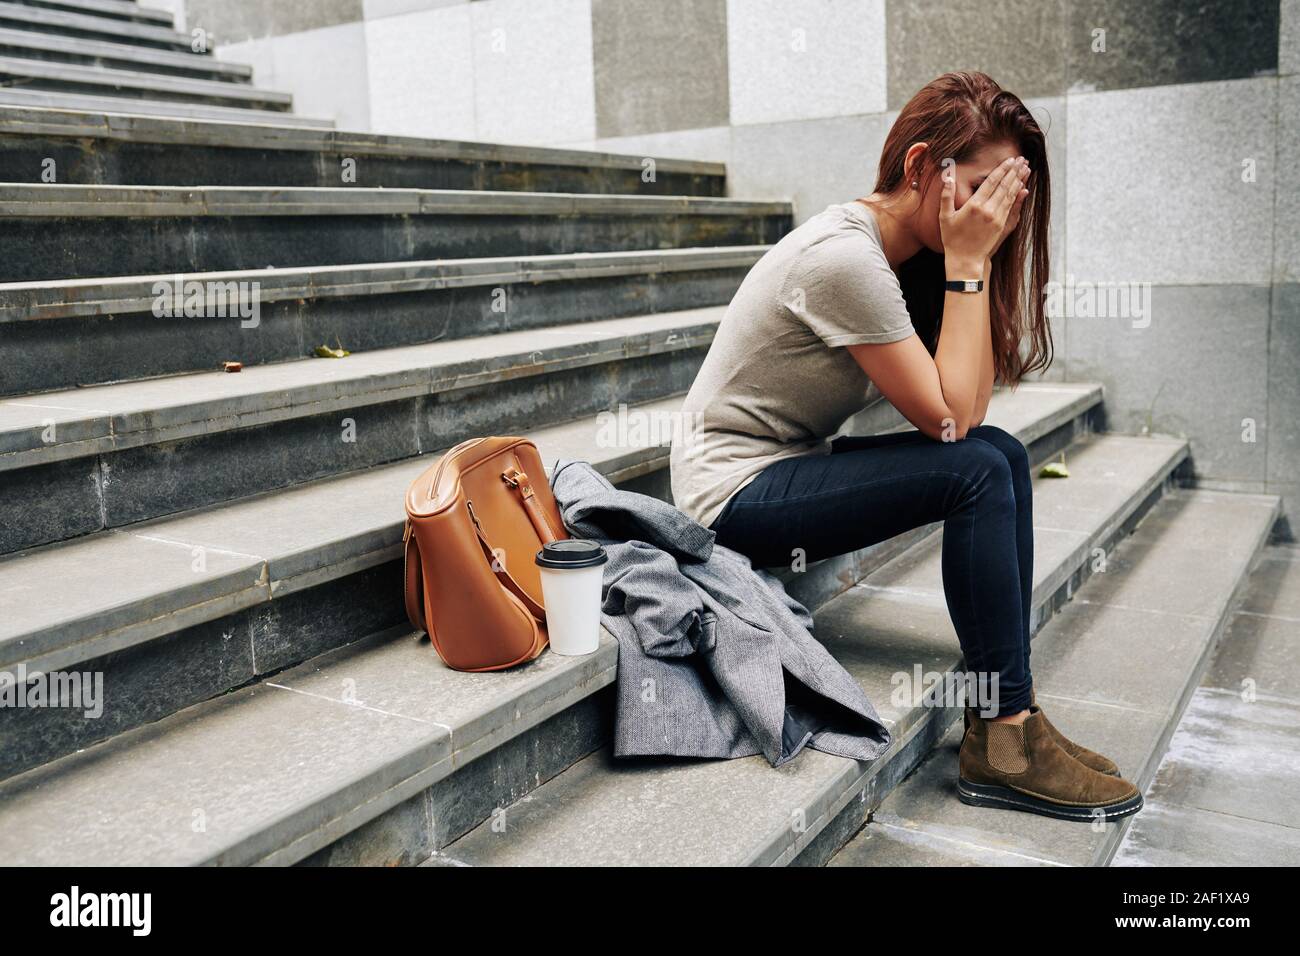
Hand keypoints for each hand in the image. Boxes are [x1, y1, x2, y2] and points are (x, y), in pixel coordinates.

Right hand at [939, 156, 1029, 271]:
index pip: (991, 182)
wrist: (965, 260)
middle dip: (1014, 171)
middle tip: (1022, 159)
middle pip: (1004, 185)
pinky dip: (1018, 194)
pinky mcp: (1001, 225)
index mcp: (974, 205)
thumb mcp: (945, 217)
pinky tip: (1022, 186)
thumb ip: (946, 196)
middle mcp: (988, 210)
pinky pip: (1011, 205)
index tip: (1010, 160)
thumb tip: (948, 178)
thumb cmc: (952, 239)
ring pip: (1010, 194)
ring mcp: (996, 218)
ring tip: (1025, 168)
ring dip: (1018, 180)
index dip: (1002, 169)